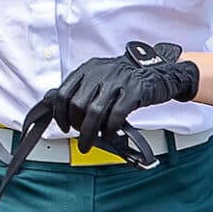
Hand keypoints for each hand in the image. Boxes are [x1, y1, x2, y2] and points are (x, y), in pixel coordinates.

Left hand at [32, 41, 199, 143]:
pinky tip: (108, 134)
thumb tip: (56, 106)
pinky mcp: (134, 91)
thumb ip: (80, 90)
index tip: (62, 126)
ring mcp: (117, 81)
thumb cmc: (125, 79)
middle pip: (77, 105)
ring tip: (88, 142)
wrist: (156, 71)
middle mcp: (99, 73)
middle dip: (76, 126)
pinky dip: (109, 129)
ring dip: (88, 133)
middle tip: (80, 135)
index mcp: (88, 69)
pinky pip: (116, 115)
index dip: (59, 113)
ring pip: (94, 112)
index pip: (63, 93)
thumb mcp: (99, 77)